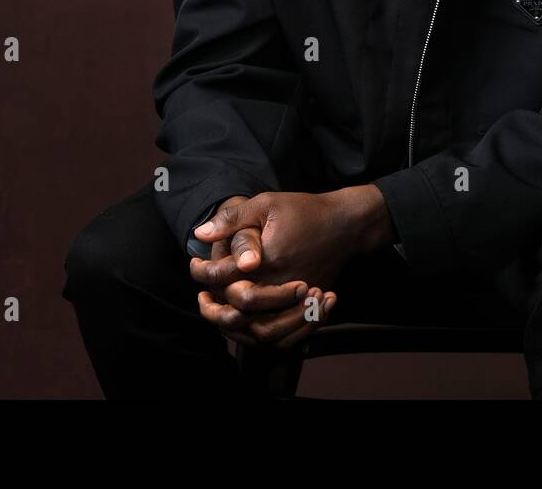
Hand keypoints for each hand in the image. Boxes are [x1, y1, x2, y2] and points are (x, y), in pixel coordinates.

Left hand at [189, 190, 360, 350]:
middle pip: (237, 313)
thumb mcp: (266, 203)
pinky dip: (262, 337)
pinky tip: (246, 324)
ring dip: (235, 328)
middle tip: (203, 297)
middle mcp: (279, 287)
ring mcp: (295, 302)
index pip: (222, 279)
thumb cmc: (306, 211)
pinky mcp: (307, 309)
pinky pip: (283, 337)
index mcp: (265, 261)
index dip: (202, 273)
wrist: (346, 224)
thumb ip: (232, 219)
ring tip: (220, 313)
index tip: (195, 266)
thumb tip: (200, 233)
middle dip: (214, 309)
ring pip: (259, 333)